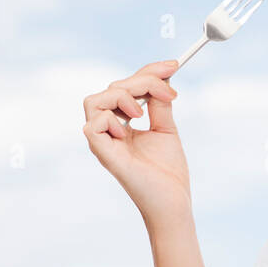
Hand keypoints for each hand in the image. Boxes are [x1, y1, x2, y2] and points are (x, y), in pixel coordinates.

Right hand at [83, 60, 191, 224]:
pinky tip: (131, 129)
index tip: (175, 65)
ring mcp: (104, 142)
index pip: (125, 86)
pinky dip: (111, 119)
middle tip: (169, 92)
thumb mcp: (166, 129)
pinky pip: (92, 125)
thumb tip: (163, 78)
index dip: (148, 71)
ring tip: (143, 114)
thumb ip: (159, 104)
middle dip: (142, 81)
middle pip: (111, 88)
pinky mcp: (103, 154)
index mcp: (122, 124)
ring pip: (94, 100)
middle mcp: (109, 131)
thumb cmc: (168, 172)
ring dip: (122, 97)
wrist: (173, 201)